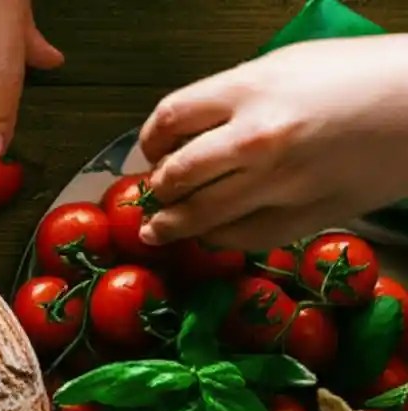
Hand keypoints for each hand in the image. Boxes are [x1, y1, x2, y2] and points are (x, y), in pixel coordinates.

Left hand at [137, 34, 407, 250]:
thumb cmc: (362, 76)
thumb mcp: (287, 66)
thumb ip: (234, 98)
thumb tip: (192, 130)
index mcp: (248, 89)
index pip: (169, 120)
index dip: (150, 141)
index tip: (152, 151)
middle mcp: (255, 137)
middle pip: (176, 175)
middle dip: (158, 188)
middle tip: (155, 194)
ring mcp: (280, 182)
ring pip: (201, 216)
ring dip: (172, 226)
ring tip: (158, 230)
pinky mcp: (306, 215)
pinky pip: (244, 238)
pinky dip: (219, 241)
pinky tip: (210, 237)